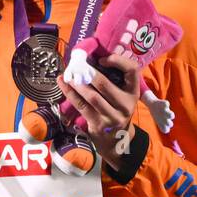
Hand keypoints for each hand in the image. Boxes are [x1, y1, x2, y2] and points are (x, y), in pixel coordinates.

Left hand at [57, 51, 140, 165]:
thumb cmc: (115, 109)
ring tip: (67, 74)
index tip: (102, 59)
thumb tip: (92, 58)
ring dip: (76, 83)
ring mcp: (112, 116)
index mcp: (133, 92)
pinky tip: (63, 84)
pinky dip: (70, 93)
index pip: (132, 70)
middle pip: (104, 84)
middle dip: (87, 72)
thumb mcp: (122, 95)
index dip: (118, 61)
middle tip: (75, 64)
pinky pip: (82, 106)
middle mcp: (125, 104)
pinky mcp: (99, 124)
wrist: (115, 138)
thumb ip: (115, 79)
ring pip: (91, 96)